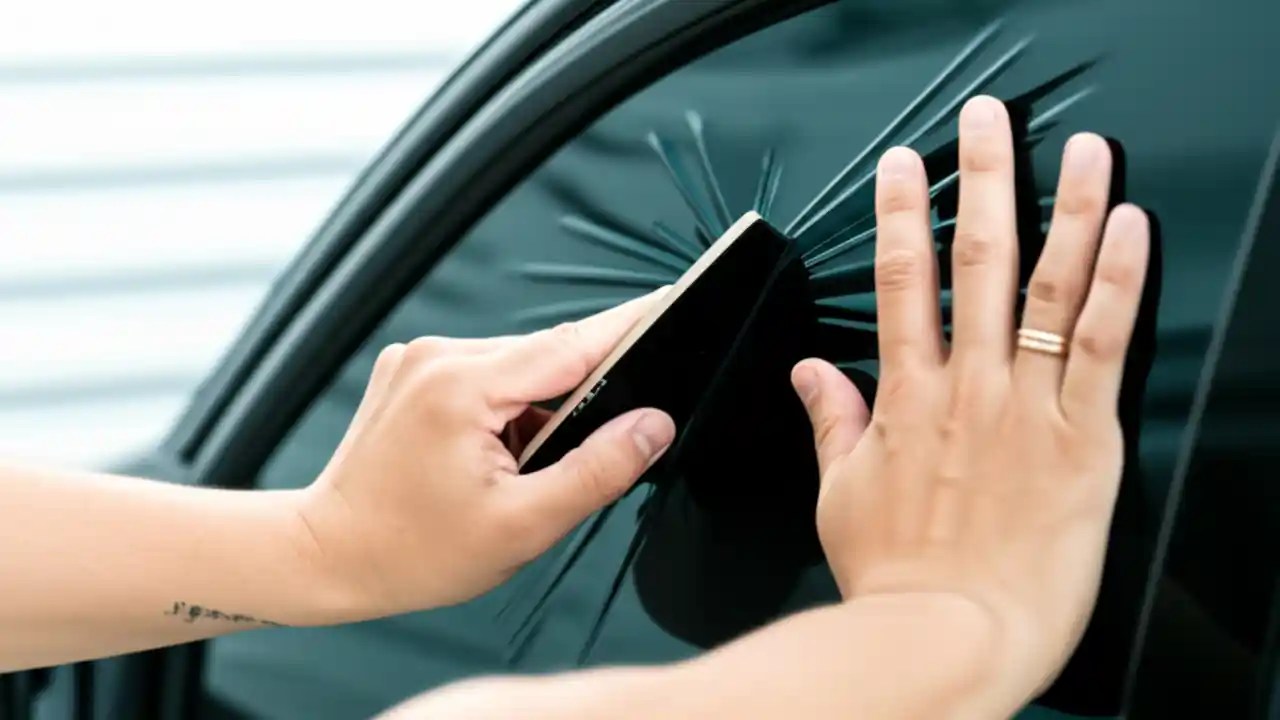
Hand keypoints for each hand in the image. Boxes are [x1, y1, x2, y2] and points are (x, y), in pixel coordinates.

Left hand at [292, 291, 675, 621]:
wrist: (326, 554)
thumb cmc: (412, 551)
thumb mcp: (521, 527)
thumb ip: (595, 472)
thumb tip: (652, 426)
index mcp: (464, 387)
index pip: (572, 344)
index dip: (629, 328)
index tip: (672, 301)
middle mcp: (438, 356)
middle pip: (547, 357)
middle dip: (575, 401)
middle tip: (561, 464)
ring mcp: (419, 358)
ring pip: (518, 368)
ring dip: (536, 410)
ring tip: (512, 473)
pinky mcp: (412, 369)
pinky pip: (486, 374)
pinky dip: (506, 408)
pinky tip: (489, 456)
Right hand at [791, 96, 1149, 706]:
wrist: (948, 638)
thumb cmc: (898, 578)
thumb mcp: (839, 494)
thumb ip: (830, 422)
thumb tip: (808, 373)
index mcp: (906, 398)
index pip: (902, 281)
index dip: (903, 213)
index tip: (906, 165)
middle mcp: (967, 387)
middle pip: (977, 260)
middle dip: (982, 179)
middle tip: (987, 121)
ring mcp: (1026, 407)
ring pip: (1048, 287)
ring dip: (1064, 208)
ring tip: (1080, 150)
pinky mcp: (1083, 439)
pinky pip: (1102, 344)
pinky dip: (1116, 281)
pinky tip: (1127, 228)